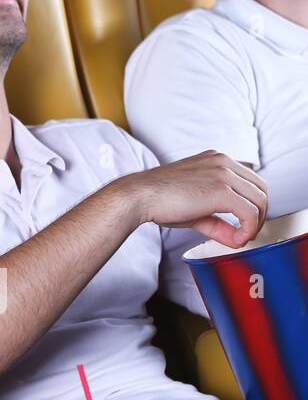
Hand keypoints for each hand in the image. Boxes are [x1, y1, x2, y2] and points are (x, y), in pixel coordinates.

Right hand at [112, 150, 267, 247]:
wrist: (139, 196)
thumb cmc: (159, 199)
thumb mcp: (194, 207)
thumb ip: (217, 221)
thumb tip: (235, 238)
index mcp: (216, 160)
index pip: (251, 181)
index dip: (252, 205)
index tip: (242, 224)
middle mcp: (223, 162)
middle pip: (262, 189)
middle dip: (259, 215)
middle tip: (245, 233)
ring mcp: (223, 174)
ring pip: (261, 201)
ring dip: (255, 224)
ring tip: (239, 237)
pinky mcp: (222, 190)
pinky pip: (250, 213)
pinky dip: (248, 230)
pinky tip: (235, 239)